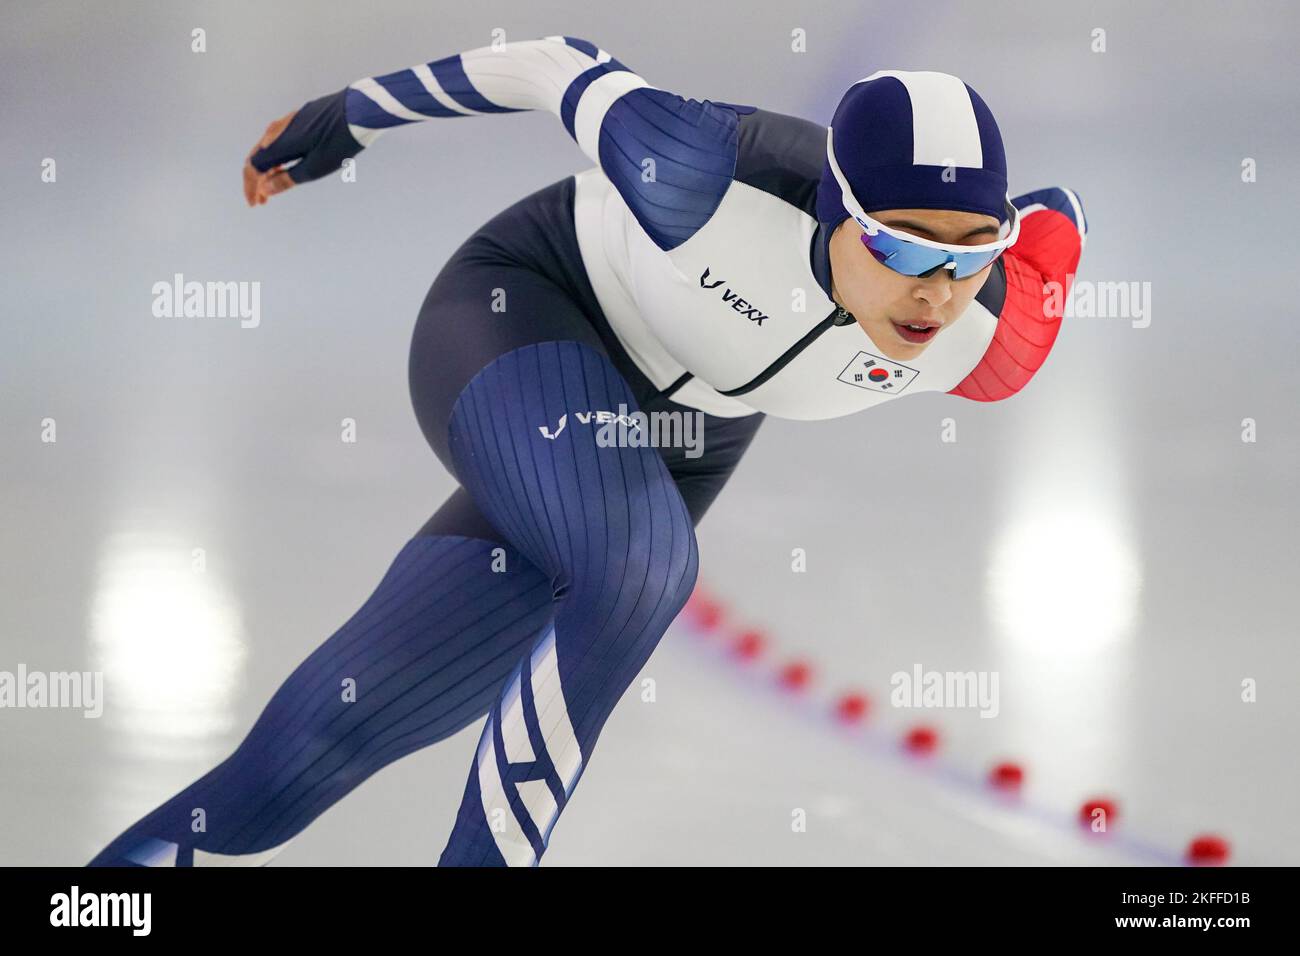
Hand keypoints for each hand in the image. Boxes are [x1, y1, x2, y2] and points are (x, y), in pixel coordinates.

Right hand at [242, 89, 365, 207]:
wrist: (359, 111)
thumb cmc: (338, 142)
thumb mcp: (314, 168)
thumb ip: (288, 178)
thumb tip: (265, 189)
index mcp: (278, 143)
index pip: (253, 167)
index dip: (251, 187)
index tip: (256, 204)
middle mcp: (278, 130)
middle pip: (258, 157)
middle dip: (257, 180)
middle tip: (262, 200)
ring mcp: (289, 122)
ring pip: (269, 148)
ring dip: (268, 168)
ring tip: (273, 185)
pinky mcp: (300, 118)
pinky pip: (280, 139)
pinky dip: (278, 156)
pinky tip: (284, 165)